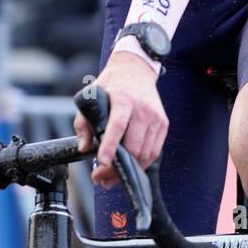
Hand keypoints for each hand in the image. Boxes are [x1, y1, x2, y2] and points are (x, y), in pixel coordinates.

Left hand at [72, 52, 166, 188]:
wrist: (136, 69)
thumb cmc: (111, 85)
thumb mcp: (91, 96)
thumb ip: (83, 123)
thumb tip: (84, 147)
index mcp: (123, 99)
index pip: (118, 126)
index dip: (110, 147)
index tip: (102, 164)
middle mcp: (143, 109)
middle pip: (133, 147)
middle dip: (116, 168)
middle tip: (100, 178)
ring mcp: (156, 117)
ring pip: (145, 154)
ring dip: (129, 170)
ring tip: (112, 178)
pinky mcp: (163, 124)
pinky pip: (154, 152)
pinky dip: (142, 163)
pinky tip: (129, 167)